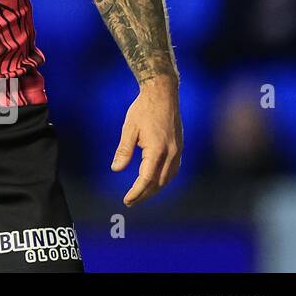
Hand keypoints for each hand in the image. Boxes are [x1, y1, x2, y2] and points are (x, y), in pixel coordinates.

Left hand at [112, 76, 182, 205]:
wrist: (162, 94)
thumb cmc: (143, 109)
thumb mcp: (129, 129)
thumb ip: (124, 150)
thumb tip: (116, 169)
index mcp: (157, 150)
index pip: (147, 178)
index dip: (137, 191)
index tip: (127, 200)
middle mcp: (171, 153)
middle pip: (159, 182)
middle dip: (145, 194)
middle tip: (131, 201)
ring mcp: (178, 151)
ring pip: (168, 178)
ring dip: (155, 189)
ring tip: (141, 195)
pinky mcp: (179, 147)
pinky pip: (173, 170)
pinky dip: (163, 179)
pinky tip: (155, 181)